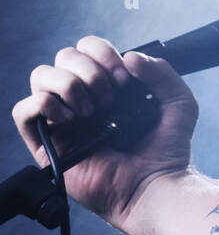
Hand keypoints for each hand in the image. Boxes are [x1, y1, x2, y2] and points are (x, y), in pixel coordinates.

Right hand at [11, 36, 198, 226]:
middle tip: (110, 98)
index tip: (125, 78)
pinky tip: (71, 120)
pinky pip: (23, 111)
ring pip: (41, 76)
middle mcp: (81, 100)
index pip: (86, 49)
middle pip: (64, 57)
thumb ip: (161, 70)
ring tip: (91, 111)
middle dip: (90, 70)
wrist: (156, 186)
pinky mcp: (46, 145)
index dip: (103, 53)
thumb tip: (129, 56)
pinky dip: (44, 105)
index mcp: (106, 87)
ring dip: (69, 85)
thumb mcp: (178, 101)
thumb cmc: (166, 151)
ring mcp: (61, 121)